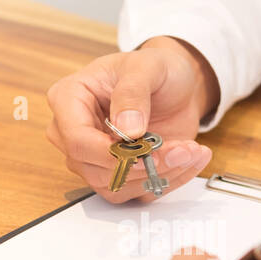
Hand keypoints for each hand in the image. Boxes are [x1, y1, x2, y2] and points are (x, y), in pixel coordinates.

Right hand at [46, 37, 220, 202]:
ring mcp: (96, 158)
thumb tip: (127, 128)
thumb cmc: (155, 68)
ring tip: (190, 151)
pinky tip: (190, 159)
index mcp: (70, 99)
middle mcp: (76, 133)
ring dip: (159, 174)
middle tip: (182, 150)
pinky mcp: (120, 174)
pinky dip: (169, 180)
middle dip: (143, 165)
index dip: (109, 152)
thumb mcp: (147, 67)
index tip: (145, 149)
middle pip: (96, 169)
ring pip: (117, 186)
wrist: (176, 85)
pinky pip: (139, 192)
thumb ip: (132, 93)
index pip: (77, 139)